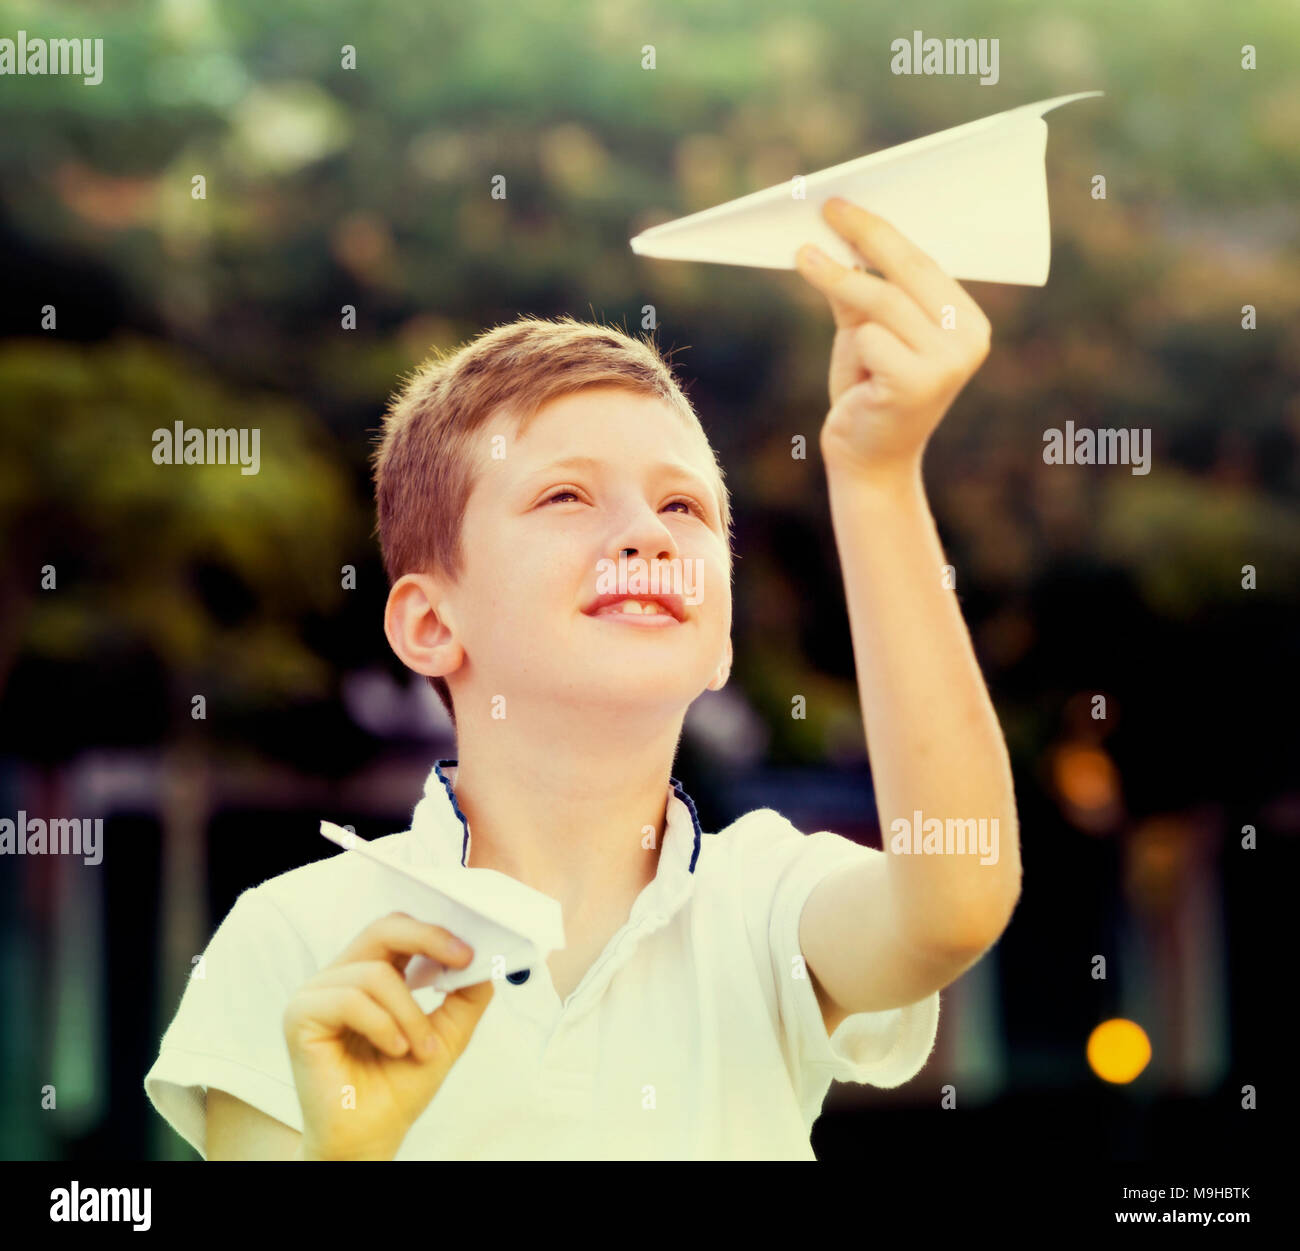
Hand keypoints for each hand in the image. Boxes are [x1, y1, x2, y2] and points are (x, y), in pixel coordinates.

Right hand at [283, 912, 493, 1159]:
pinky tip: (394, 1049)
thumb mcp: (446, 1035)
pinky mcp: (300, 1016)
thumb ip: (465, 995)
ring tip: (421, 1048)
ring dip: (410, 1013)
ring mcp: (317, 993)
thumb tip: (487, 959)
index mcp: (371, 974)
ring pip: (375, 973)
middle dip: (428, 939)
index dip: (435, 932)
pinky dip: (383, 1026)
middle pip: (383, 930)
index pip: (400, 929)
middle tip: (462, 961)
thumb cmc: (397, 1088)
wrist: (369, 1137)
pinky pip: (351, 1000)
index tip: (471, 951)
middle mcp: (341, 976)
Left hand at [794, 197, 991, 481]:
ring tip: (802, 257)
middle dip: (863, 237)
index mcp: (967, 323)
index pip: (923, 263)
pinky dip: (854, 345)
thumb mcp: (863, 335)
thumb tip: (835, 237)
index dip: (880, 232)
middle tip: (825, 211)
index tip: (843, 206)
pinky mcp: (919, 385)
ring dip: (837, 276)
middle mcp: (968, 340)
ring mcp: (948, 364)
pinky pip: (872, 339)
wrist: (867, 464)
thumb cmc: (867, 394)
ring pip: (884, 301)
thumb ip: (859, 292)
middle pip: (908, 272)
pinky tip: (856, 370)